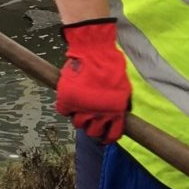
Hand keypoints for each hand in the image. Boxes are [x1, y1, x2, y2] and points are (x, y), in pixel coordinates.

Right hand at [54, 18, 130, 143]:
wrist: (94, 50)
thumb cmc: (111, 64)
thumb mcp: (124, 87)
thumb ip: (121, 104)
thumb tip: (121, 115)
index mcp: (115, 111)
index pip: (113, 134)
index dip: (108, 137)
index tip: (105, 137)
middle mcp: (99, 113)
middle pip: (93, 132)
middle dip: (92, 127)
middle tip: (91, 119)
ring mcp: (82, 108)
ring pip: (78, 124)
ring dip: (79, 117)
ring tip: (81, 106)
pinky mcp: (67, 100)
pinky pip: (64, 111)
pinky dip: (66, 107)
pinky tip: (71, 99)